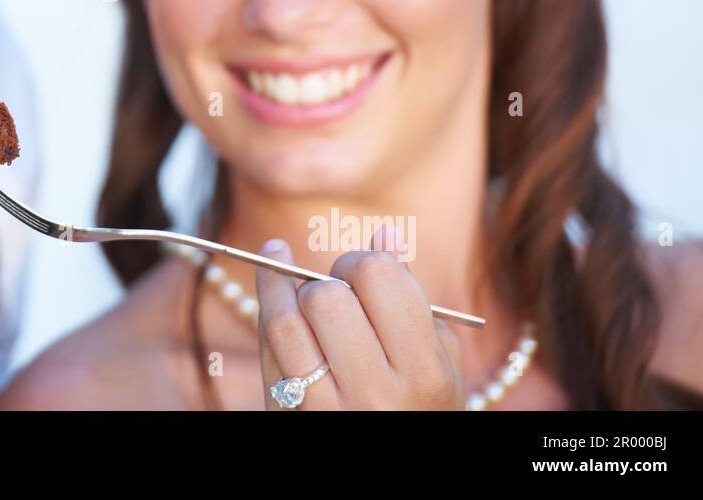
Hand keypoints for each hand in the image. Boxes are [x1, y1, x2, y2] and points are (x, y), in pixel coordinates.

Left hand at [255, 223, 464, 409]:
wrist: (392, 471)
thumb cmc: (415, 404)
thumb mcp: (434, 359)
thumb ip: (410, 296)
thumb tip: (385, 231)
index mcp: (425, 370)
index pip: (378, 275)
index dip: (362, 260)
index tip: (360, 273)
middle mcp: (379, 393)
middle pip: (328, 295)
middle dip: (326, 282)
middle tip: (334, 292)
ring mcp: (331, 409)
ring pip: (289, 318)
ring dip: (289, 293)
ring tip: (299, 290)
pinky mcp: (293, 415)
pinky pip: (269, 345)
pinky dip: (268, 309)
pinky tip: (274, 293)